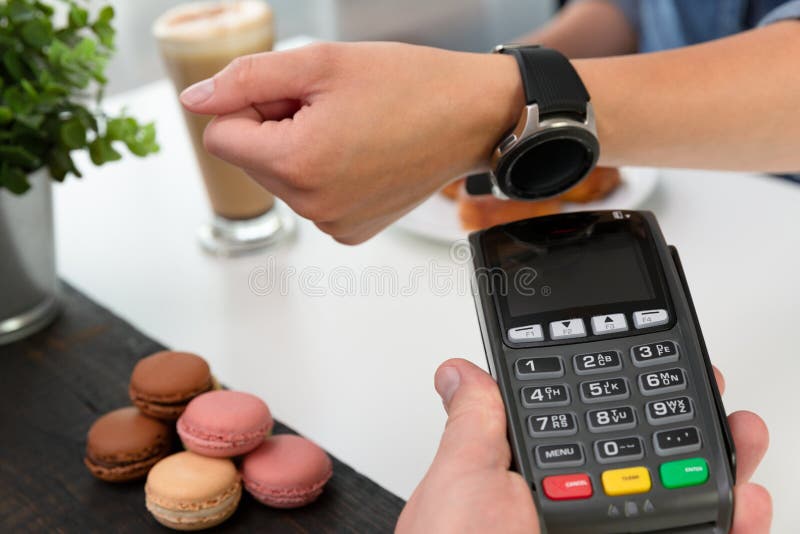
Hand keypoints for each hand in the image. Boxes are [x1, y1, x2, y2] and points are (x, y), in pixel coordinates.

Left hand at [180, 42, 521, 243]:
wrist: (471, 117)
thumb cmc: (408, 85)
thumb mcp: (320, 63)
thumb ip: (246, 78)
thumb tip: (196, 100)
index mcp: (298, 164)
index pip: (221, 137)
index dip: (250, 105)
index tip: (292, 94)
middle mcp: (312, 207)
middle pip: (251, 160)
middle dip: (276, 128)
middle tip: (330, 108)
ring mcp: (333, 225)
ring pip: (280, 180)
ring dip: (300, 149)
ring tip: (350, 129)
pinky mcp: (351, 231)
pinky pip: (310, 199)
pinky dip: (324, 175)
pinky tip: (361, 154)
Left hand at [397, 358, 770, 533]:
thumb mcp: (462, 478)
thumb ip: (475, 424)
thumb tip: (459, 372)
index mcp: (534, 482)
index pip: (587, 427)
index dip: (620, 394)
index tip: (649, 364)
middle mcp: (576, 513)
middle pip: (643, 461)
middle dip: (681, 425)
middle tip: (707, 398)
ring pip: (680, 500)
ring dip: (719, 466)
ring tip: (736, 435)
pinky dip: (732, 525)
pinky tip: (744, 503)